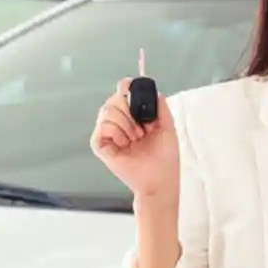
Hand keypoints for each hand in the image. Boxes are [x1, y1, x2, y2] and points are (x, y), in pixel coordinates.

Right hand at [89, 49, 179, 199]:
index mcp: (133, 116)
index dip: (126, 87)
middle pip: (114, 98)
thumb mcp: (167, 126)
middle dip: (130, 110)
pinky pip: (101, 127)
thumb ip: (160, 106)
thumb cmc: (165, 158)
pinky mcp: (101, 146)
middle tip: (142, 129)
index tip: (133, 91)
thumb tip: (154, 90)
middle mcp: (119, 122)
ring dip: (125, 123)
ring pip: (106, 110)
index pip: (122, 92)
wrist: (160, 179)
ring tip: (135, 138)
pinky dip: (115, 132)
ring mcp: (109, 134)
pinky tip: (124, 143)